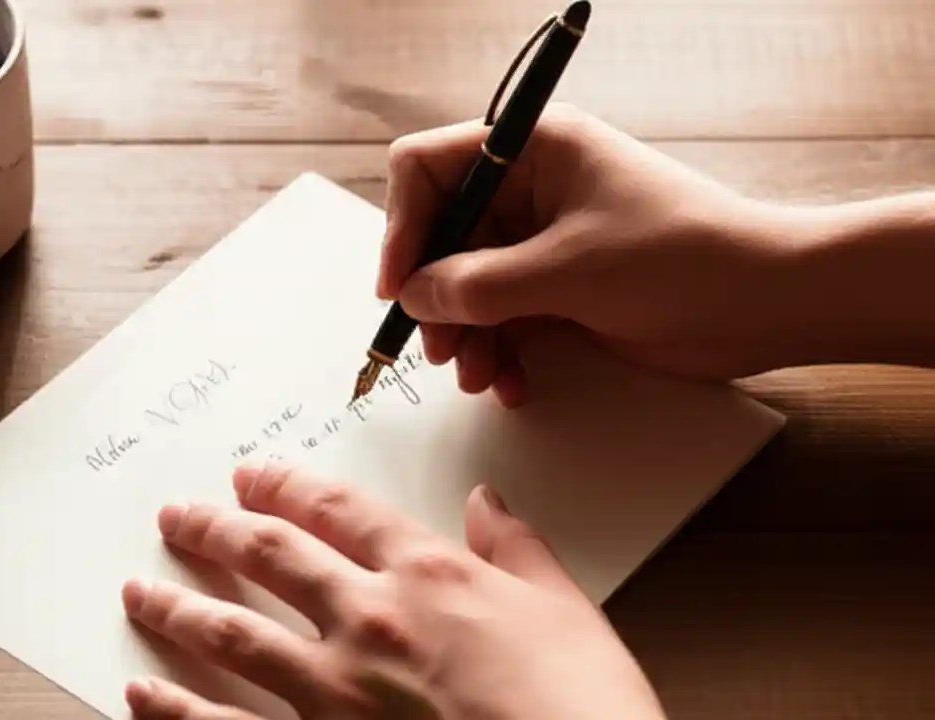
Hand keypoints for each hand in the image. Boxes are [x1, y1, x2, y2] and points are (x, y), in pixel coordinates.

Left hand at [121, 462, 666, 718]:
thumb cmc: (582, 707)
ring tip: (139, 589)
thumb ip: (516, 550)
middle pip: (270, 556)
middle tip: (177, 515)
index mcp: (427, 575)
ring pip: (232, 634)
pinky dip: (175, 710)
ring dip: (178, 607)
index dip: (286, 485)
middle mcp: (368, 619)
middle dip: (215, 529)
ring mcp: (335, 691)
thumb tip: (487, 502)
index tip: (251, 475)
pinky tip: (142, 692)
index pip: (338, 510)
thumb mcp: (566, 610)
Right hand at [378, 103, 818, 406]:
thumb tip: (413, 296)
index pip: (431, 169)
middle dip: (438, 296)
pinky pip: (505, 314)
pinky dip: (500, 348)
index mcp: (534, 149)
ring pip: (471, 283)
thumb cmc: (683, 260)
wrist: (771, 304)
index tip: (399, 285)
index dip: (403, 225)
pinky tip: (511, 381)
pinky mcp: (565, 284)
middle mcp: (534, 186)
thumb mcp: (566, 271)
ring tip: (480, 376)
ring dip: (467, 334)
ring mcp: (548, 239)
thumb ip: (477, 284)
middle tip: (442, 348)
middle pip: (445, 235)